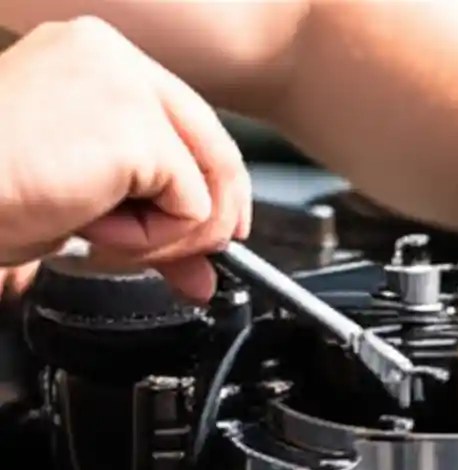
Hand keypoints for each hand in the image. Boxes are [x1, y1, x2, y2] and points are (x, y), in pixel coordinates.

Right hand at [0, 17, 250, 299]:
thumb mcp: (81, 199)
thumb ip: (148, 217)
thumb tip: (201, 268)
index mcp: (90, 55)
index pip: (183, 122)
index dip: (210, 184)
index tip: (219, 229)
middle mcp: (110, 54)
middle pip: (210, 147)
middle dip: (210, 222)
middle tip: (196, 269)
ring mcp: (125, 85)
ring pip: (204, 186)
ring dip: (161, 235)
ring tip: (94, 231)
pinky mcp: (135, 129)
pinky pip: (189, 209)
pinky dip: (149, 238)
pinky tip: (89, 225)